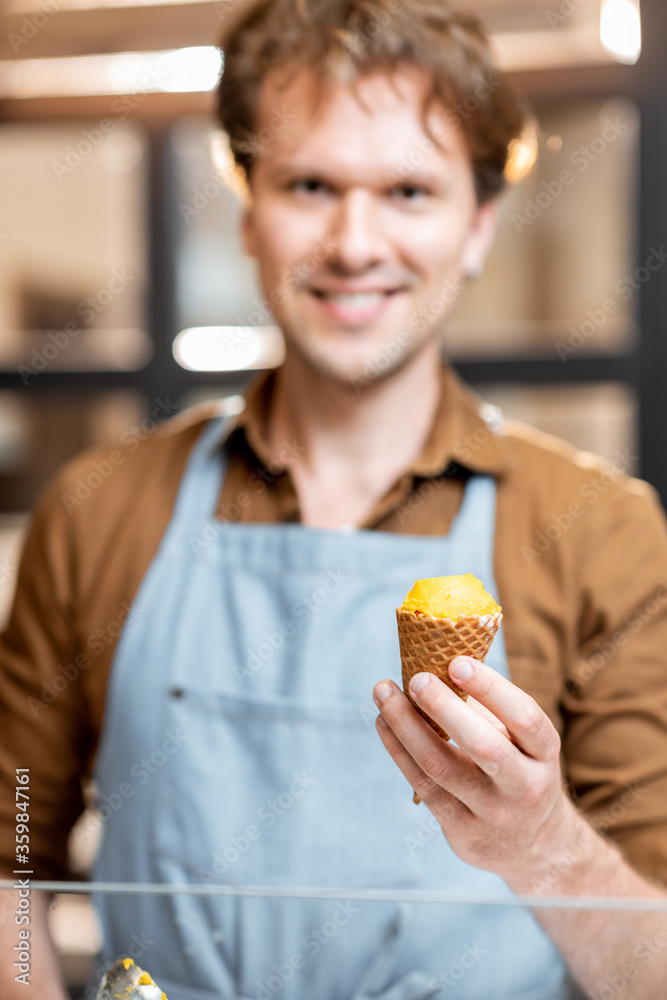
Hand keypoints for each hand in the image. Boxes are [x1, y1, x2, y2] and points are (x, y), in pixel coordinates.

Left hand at [373, 656, 577, 887]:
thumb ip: (491, 708)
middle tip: (416, 678)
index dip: (491, 688)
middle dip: (444, 707)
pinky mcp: (461, 829)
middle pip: (483, 746)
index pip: (524, 717)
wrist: (534, 847)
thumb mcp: (523, 743)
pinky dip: (398, 749)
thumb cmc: (519, 771)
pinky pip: (423, 785)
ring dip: (406, 725)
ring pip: (441, 767)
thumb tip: (441, 659)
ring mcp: (492, 813)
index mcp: (544, 754)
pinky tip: (384, 723)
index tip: (456, 661)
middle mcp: (525, 787)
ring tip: (384, 692)